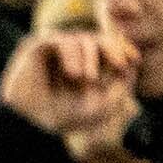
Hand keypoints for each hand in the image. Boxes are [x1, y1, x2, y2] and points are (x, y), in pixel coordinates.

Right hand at [0, 26, 137, 145]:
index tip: (134, 59)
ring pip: (83, 38)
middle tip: (121, 64)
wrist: (28, 124)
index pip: (108, 47)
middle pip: (99, 38)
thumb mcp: (102, 106)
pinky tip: (74, 74)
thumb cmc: (62, 116)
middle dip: (113, 49)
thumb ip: (120, 86)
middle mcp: (71, 54)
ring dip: (90, 58)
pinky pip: (63, 40)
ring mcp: (54, 48)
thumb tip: (131, 62)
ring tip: (86, 79)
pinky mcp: (37, 45)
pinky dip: (72, 55)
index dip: (122, 49)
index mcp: (85, 64)